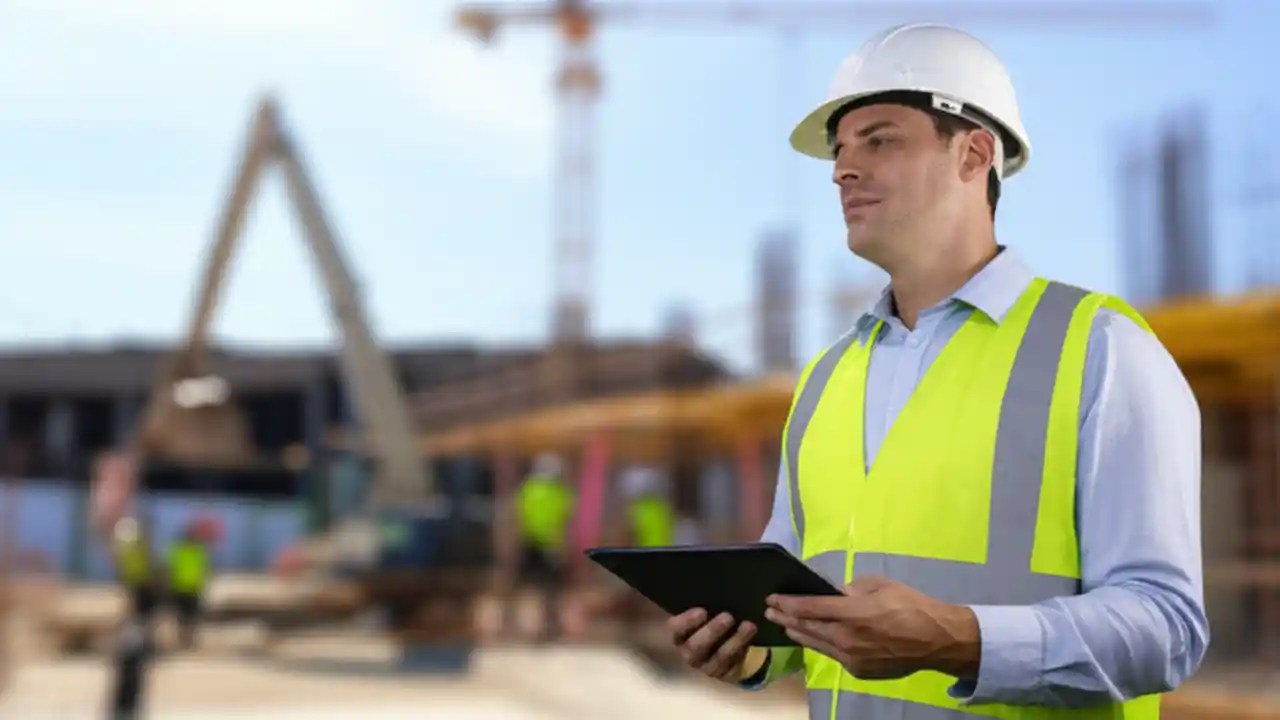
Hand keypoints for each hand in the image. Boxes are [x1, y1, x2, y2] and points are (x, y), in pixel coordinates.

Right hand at [667, 608, 759, 681]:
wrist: (722, 643)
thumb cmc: (708, 620)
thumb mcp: (702, 611)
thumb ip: (701, 602)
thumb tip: (709, 583)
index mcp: (679, 636)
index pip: (676, 630)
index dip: (687, 622)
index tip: (702, 611)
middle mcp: (689, 654)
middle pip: (696, 647)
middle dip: (712, 631)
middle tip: (728, 616)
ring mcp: (707, 667)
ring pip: (719, 657)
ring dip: (735, 641)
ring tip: (749, 625)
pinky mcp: (725, 674)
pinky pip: (734, 666)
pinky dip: (744, 651)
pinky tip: (752, 638)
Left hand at [764, 575, 979, 680]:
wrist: (938, 640)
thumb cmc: (911, 606)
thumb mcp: (881, 585)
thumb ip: (853, 589)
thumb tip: (836, 593)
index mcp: (852, 613)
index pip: (809, 608)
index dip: (787, 603)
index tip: (772, 598)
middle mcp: (846, 638)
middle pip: (807, 628)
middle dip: (786, 618)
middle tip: (770, 610)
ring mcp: (851, 658)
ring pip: (817, 644)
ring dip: (799, 633)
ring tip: (785, 625)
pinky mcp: (859, 671)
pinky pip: (834, 655)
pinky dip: (821, 644)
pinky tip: (815, 637)